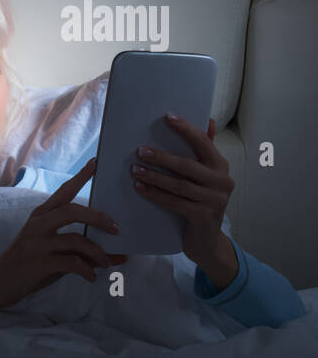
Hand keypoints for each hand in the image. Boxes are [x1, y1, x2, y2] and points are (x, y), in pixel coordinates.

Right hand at [0, 157, 125, 308]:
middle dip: (98, 218)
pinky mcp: (39, 263)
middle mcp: (37, 225)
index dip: (81, 177)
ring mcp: (37, 243)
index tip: (96, 163)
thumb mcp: (51, 250)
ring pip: (76, 239)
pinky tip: (91, 277)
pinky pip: (72, 263)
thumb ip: (80, 249)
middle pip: (72, 210)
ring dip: (98, 253)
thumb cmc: (28, 264)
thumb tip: (115, 256)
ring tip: (107, 262)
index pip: (64, 192)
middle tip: (116, 228)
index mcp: (40, 216)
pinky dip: (87, 270)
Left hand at [130, 114, 237, 288]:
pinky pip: (174, 202)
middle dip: (161, 157)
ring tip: (134, 169)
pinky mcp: (203, 216)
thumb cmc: (200, 202)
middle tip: (139, 150)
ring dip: (154, 176)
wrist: (206, 240)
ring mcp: (214, 200)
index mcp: (221, 166)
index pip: (203, 143)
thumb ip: (203, 152)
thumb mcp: (204, 177)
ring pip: (178, 184)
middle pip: (187, 165)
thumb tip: (206, 120)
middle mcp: (222, 181)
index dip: (186, 129)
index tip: (167, 117)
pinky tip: (139, 187)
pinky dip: (155, 194)